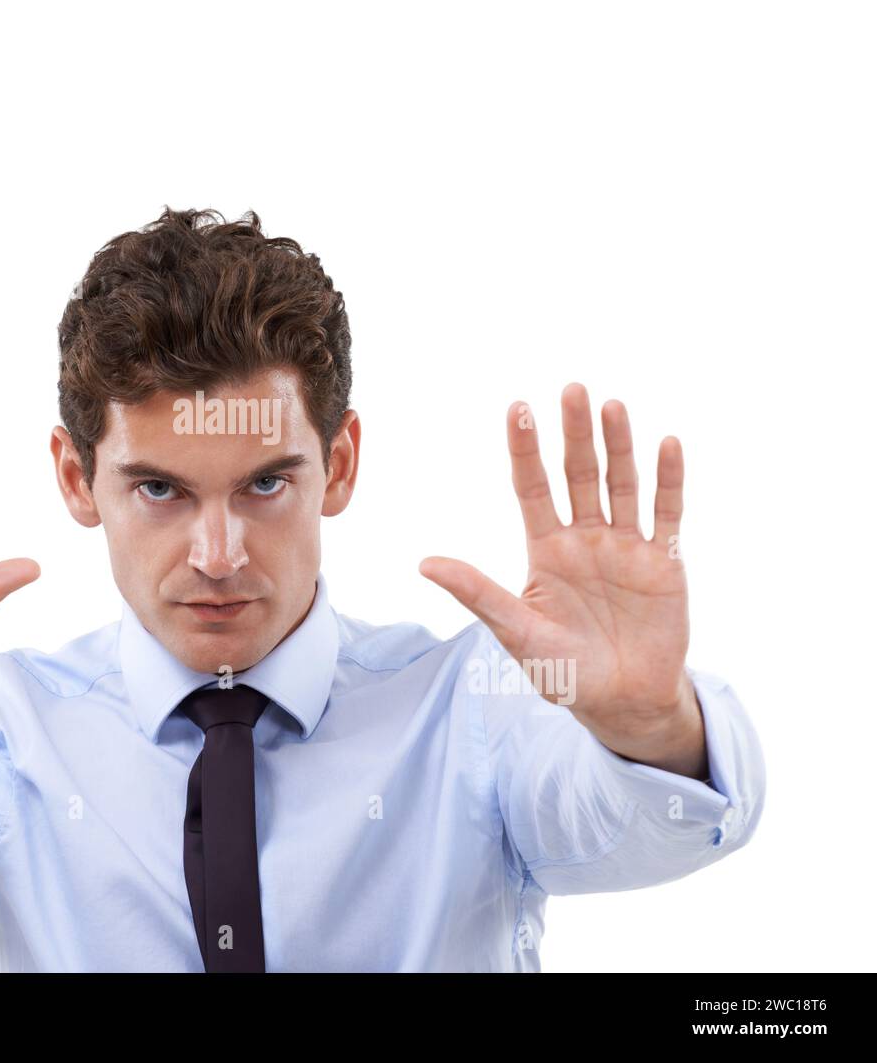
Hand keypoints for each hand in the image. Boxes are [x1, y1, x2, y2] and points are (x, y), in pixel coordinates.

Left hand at [420, 383, 704, 775]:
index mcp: (546, 549)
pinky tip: (667, 443)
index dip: (526, 449)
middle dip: (574, 433)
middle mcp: (585, 538)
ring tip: (612, 405)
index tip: (517, 407)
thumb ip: (477, 594)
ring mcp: (626, 546)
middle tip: (571, 389)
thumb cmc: (563, 671)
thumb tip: (424, 564)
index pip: (532, 487)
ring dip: (619, 446)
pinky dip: (668, 480)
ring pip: (621, 484)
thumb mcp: (516, 632)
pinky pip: (666, 513)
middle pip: (578, 474)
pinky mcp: (664, 562)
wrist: (621, 703)